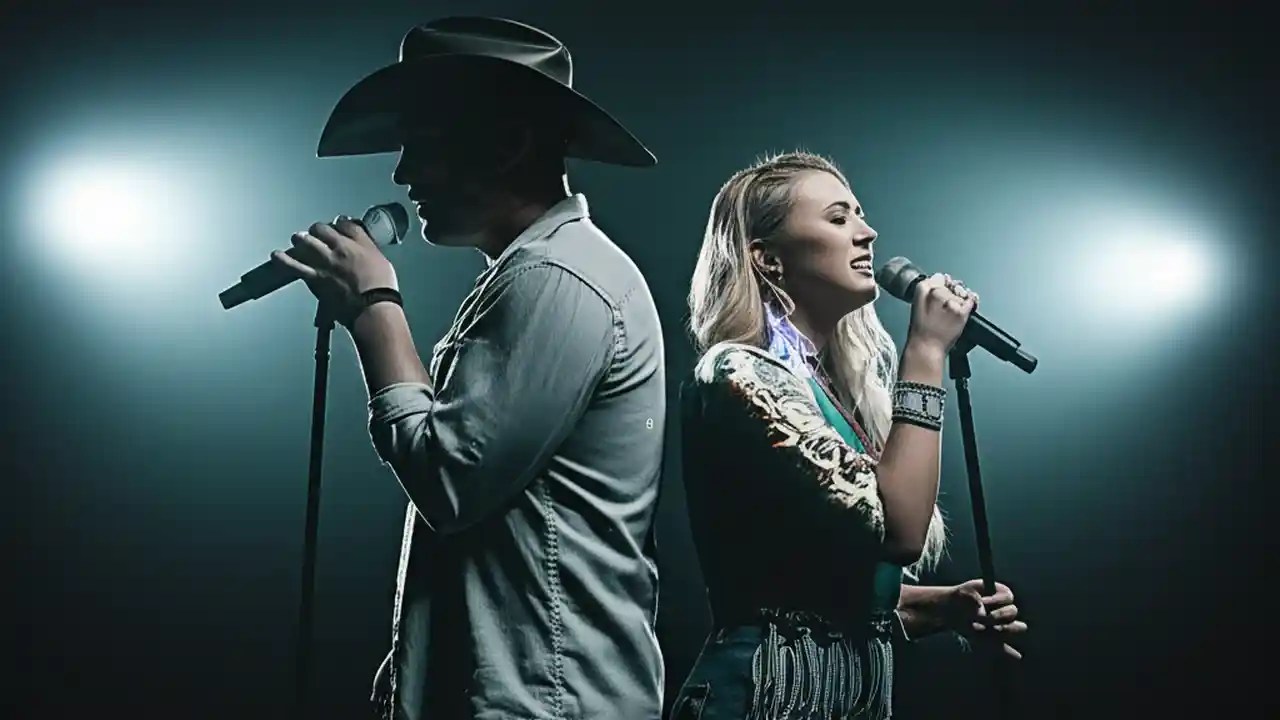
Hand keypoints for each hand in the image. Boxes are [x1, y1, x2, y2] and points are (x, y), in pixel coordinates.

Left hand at [270, 217, 398, 321]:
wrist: (372, 306)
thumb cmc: (382, 289)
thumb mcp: (383, 263)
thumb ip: (370, 253)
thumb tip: (364, 251)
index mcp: (359, 243)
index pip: (346, 225)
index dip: (340, 224)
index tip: (338, 226)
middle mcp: (340, 248)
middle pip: (322, 229)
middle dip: (317, 230)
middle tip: (316, 233)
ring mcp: (325, 262)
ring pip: (306, 242)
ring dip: (301, 239)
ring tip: (298, 238)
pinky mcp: (315, 278)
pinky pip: (294, 266)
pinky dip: (283, 260)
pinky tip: (276, 256)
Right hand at [905, 273, 977, 354]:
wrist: (926, 347)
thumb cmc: (920, 331)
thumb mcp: (918, 304)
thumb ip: (930, 290)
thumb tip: (943, 280)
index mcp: (923, 289)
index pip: (940, 277)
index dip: (943, 284)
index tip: (943, 291)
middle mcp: (937, 292)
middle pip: (952, 284)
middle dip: (952, 292)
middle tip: (945, 308)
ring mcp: (951, 302)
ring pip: (962, 293)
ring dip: (960, 300)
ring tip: (951, 314)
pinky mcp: (962, 311)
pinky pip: (971, 301)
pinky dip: (971, 304)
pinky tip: (962, 311)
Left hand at [945, 579, 1025, 658]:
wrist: (950, 610)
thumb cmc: (959, 597)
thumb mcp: (963, 592)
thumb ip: (971, 596)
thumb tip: (980, 607)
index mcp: (999, 594)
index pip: (1008, 597)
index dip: (996, 600)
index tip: (983, 601)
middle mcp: (1004, 609)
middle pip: (1012, 612)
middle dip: (1000, 614)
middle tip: (984, 617)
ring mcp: (1000, 625)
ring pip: (1012, 628)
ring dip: (1003, 629)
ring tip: (989, 629)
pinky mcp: (993, 638)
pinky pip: (1004, 647)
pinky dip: (1010, 651)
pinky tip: (1017, 656)